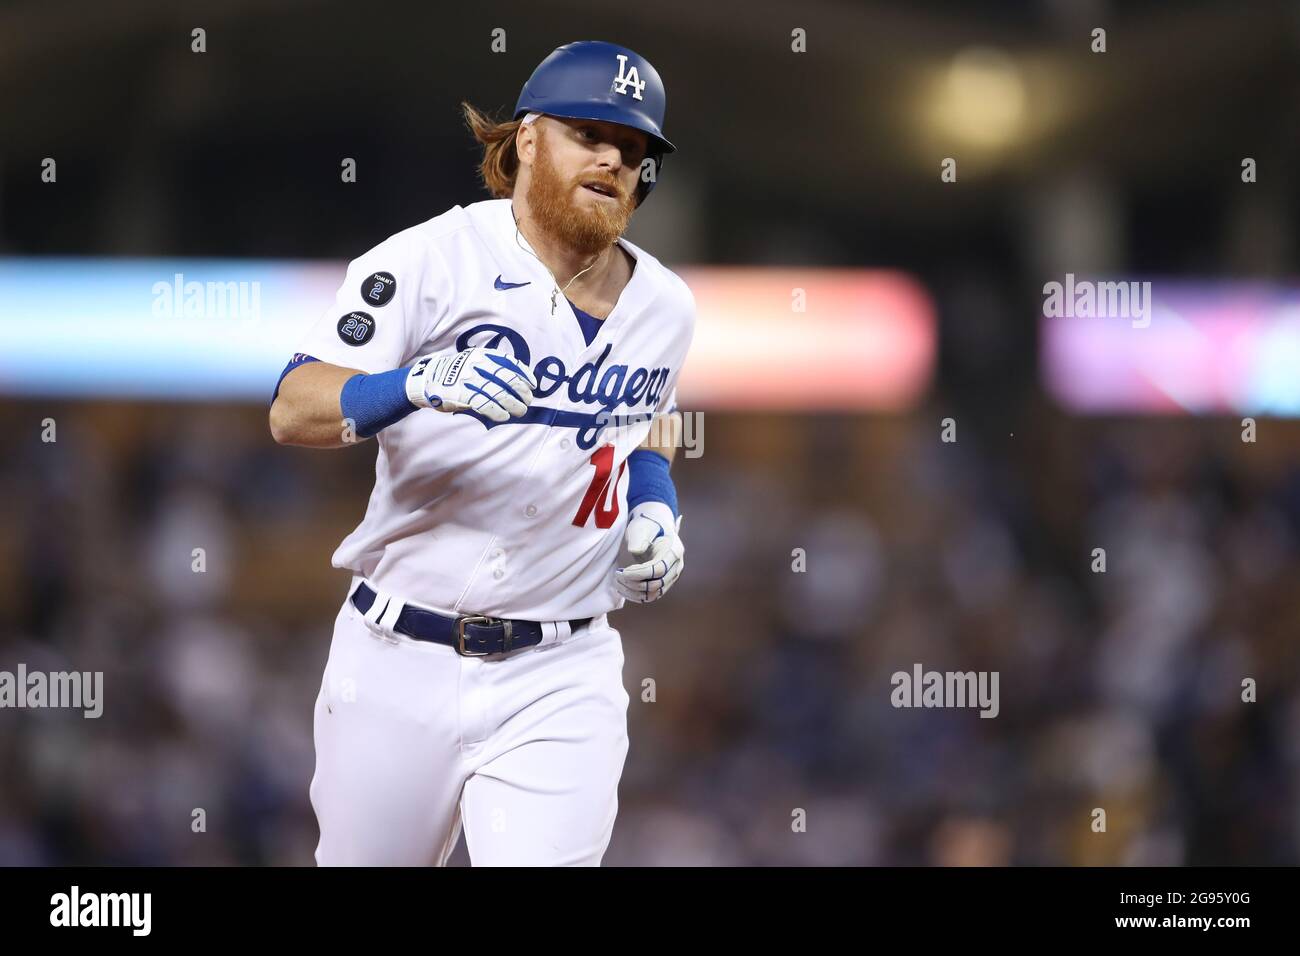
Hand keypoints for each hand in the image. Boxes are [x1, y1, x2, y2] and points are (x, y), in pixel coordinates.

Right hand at [405, 347, 536, 422]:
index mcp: (482, 355)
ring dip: (513, 404)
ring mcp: (470, 379)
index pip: (509, 362)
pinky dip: (497, 411)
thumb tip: (514, 381)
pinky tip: (504, 416)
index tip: (532, 385)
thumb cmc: (453, 373)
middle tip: (528, 400)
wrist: (426, 379)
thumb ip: (489, 367)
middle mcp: (477, 365)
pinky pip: (485, 404)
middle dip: (521, 391)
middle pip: (508, 379)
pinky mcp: (462, 394)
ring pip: (499, 393)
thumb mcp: (471, 361)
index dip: (524, 374)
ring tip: (520, 411)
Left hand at [615, 502, 684, 602]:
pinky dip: (636, 596)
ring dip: (633, 592)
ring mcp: (671, 576)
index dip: (639, 573)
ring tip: (618, 583)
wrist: (655, 526)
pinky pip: (651, 596)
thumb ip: (639, 537)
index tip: (623, 571)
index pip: (659, 569)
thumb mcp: (641, 526)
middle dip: (633, 583)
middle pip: (657, 584)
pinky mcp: (664, 583)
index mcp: (674, 550)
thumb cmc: (647, 524)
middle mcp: (676, 566)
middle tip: (617, 576)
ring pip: (654, 594)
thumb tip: (634, 551)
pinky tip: (623, 589)